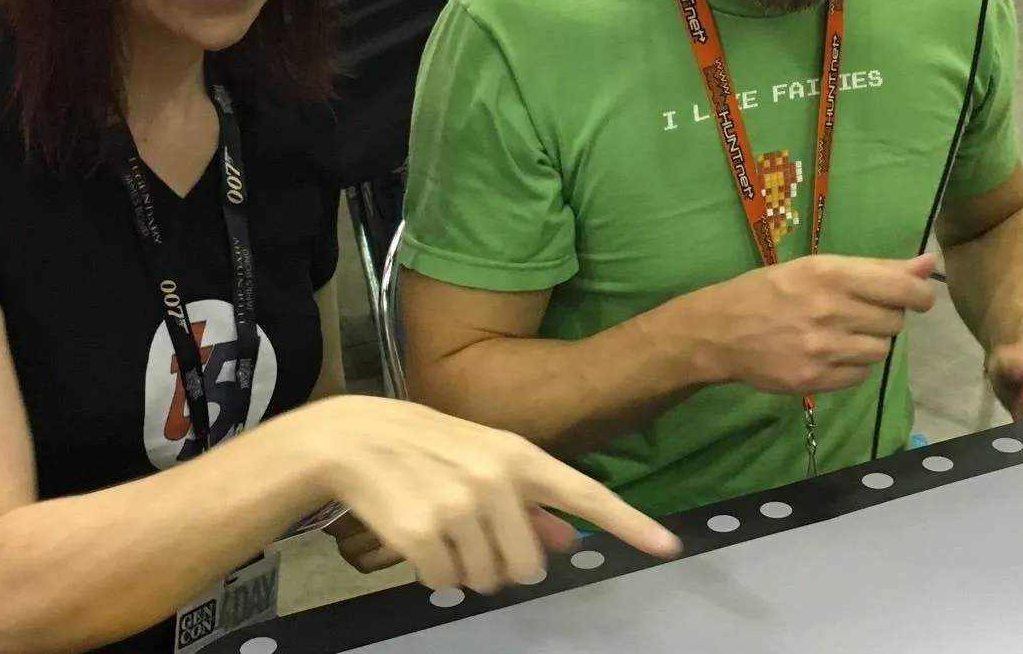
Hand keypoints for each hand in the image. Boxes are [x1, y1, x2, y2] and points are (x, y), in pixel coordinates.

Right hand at [294, 396, 678, 593]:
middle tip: (473, 539)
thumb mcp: (484, 460)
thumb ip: (530, 502)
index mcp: (518, 456)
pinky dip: (432, 574)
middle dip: (502, 565)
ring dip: (464, 569)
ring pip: (484, 579)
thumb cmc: (428, 448)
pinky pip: (445, 583)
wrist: (355, 438)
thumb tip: (569, 539)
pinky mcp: (420, 532)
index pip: (585, 492)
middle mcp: (494, 479)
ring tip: (440, 530)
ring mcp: (457, 507)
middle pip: (526, 565)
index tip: (667, 546)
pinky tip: (417, 540)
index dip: (628, 523)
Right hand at [696, 253, 938, 394]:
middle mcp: (829, 311)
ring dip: (869, 342)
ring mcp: (822, 349)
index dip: (920, 296)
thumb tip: (928, 265)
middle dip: (884, 316)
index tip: (918, 299)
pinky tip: (831, 354)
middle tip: (859, 313)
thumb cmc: (771, 290)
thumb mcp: (817, 267)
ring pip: (879, 351)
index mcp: (830, 275)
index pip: (902, 289)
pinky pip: (859, 375)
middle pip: (893, 321)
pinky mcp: (814, 379)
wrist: (721, 330)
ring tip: (842, 334)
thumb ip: (876, 268)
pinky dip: (852, 366)